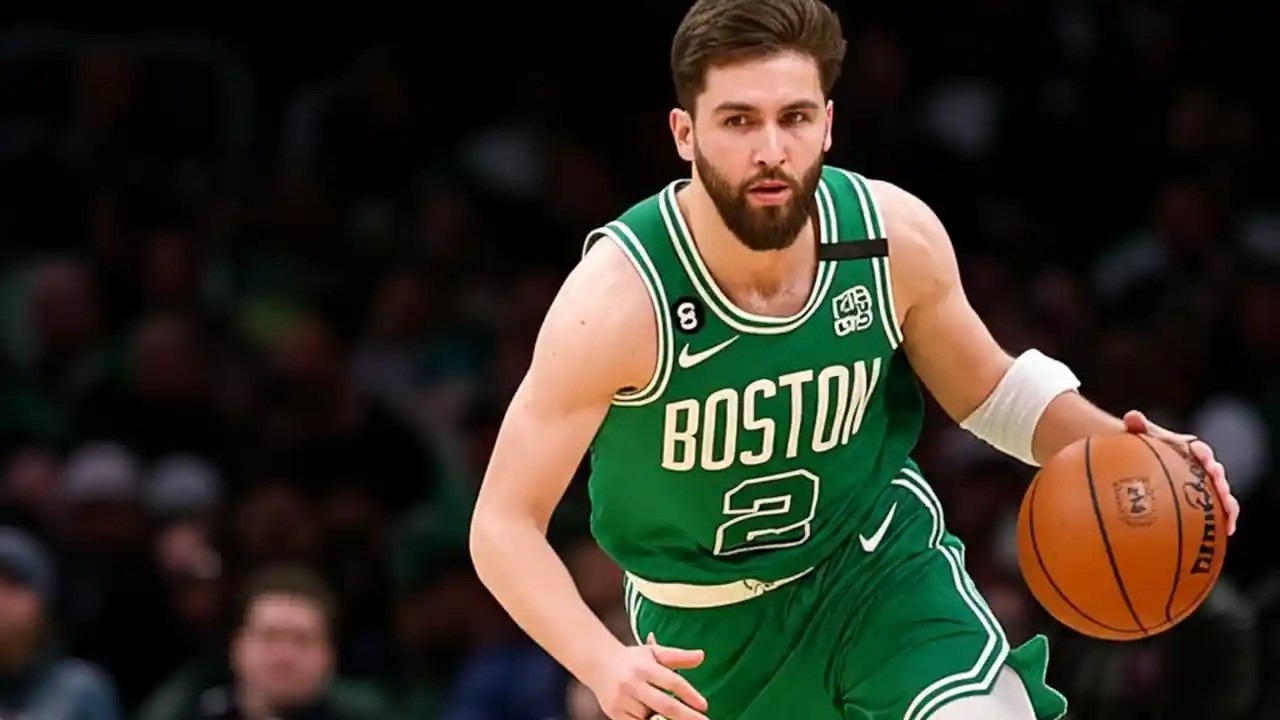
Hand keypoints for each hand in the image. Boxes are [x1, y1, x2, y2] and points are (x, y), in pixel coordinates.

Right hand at [586, 633, 708, 719]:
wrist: (597, 663)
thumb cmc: (632, 659)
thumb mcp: (654, 653)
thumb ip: (678, 656)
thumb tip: (702, 656)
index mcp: (645, 667)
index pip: (672, 682)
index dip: (690, 694)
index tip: (704, 705)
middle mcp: (633, 684)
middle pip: (665, 704)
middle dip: (686, 716)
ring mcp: (623, 700)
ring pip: (650, 718)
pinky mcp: (615, 714)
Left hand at [1124, 410, 1239, 535]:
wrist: (1148, 459)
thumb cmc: (1146, 448)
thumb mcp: (1141, 437)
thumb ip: (1138, 426)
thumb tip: (1132, 416)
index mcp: (1191, 449)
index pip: (1201, 451)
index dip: (1205, 457)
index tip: (1206, 464)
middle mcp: (1204, 466)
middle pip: (1216, 474)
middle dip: (1221, 482)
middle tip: (1221, 490)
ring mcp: (1206, 484)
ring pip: (1223, 494)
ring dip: (1229, 504)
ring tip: (1230, 518)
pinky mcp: (1206, 500)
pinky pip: (1219, 510)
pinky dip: (1225, 519)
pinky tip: (1228, 532)